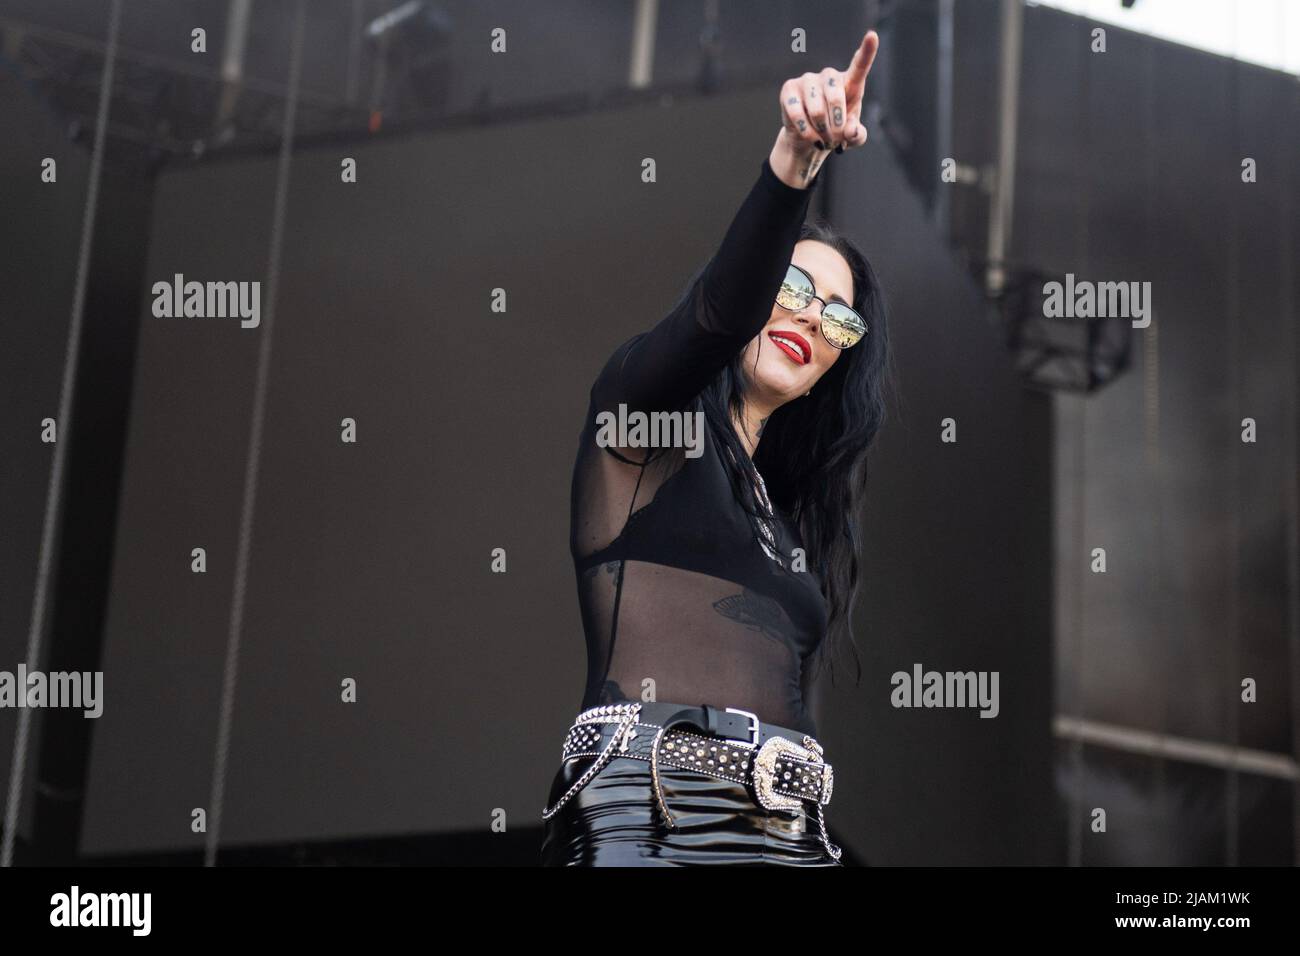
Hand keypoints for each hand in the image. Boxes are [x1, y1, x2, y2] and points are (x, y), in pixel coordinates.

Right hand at [778, 30, 877, 154]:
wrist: (810, 139)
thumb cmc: (835, 132)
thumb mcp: (852, 137)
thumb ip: (857, 134)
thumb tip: (850, 130)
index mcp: (850, 83)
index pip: (860, 66)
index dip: (867, 51)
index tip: (872, 36)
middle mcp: (829, 76)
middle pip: (835, 96)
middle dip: (836, 123)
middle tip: (835, 137)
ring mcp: (808, 79)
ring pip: (816, 109)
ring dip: (821, 130)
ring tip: (822, 138)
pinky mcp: (789, 88)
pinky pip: (797, 113)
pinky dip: (805, 131)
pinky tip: (809, 135)